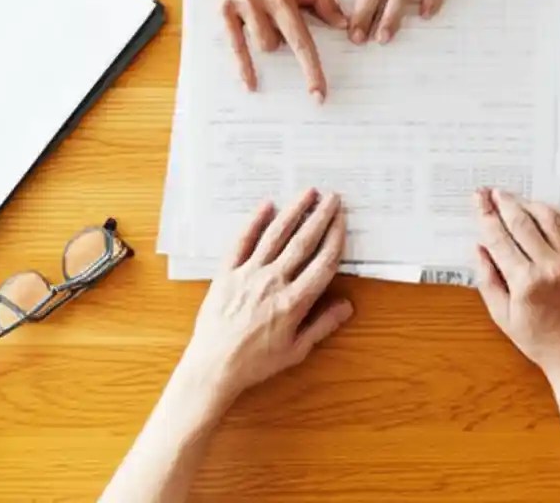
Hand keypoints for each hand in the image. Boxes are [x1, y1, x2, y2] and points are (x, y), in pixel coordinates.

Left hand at [176, 189, 352, 417]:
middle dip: (321, 217)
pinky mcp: (227, 273)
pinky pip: (242, 241)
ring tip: (308, 193)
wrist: (213, 366)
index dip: (335, 239)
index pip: (323, 263)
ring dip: (294, 211)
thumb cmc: (255, 363)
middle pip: (303, 242)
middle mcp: (273, 282)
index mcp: (294, 302)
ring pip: (276, 235)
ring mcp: (249, 274)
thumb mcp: (295, 350)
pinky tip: (266, 206)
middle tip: (332, 198)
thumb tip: (347, 306)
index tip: (342, 221)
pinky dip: (254, 222)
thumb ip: (322, 325)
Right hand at [195, 0, 347, 99]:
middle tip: (288, 16)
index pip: (301, 37)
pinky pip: (234, 44)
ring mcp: (239, 6)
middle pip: (281, 43)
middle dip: (290, 38)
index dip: (311, 68)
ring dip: (271, 39)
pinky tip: (251, 84)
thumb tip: (341, 22)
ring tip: (268, 15)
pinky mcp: (222, 8)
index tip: (319, 92)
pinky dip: (243, 66)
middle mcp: (260, 0)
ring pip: (262, 44)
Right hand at [472, 189, 559, 382]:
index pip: (499, 237)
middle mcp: (550, 266)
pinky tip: (547, 210)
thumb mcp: (503, 317)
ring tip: (515, 199)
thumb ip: (488, 280)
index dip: (485, 214)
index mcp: (525, 282)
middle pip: (522, 221)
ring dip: (529, 203)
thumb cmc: (541, 342)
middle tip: (492, 191)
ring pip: (549, 217)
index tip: (478, 200)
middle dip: (503, 202)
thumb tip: (480, 248)